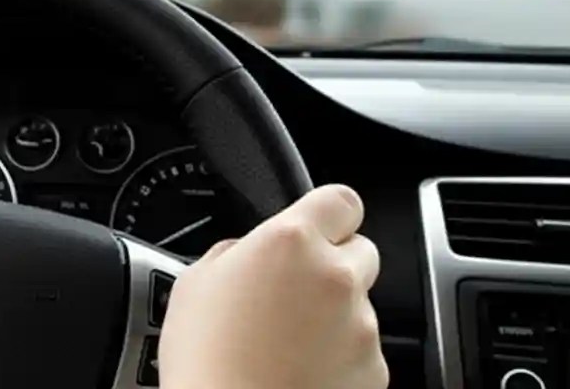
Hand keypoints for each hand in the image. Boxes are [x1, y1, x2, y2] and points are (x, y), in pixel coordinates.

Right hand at [158, 184, 386, 388]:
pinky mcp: (374, 369)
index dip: (329, 214)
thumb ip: (235, 252)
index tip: (317, 227)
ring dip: (333, 315)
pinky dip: (340, 357)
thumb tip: (248, 253)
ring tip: (286, 343)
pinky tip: (300, 370)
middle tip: (294, 292)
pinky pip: (363, 349)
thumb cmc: (206, 360)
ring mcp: (360, 325)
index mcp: (291, 241)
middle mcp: (335, 276)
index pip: (341, 200)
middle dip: (333, 265)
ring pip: (360, 304)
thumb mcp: (196, 282)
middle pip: (360, 250)